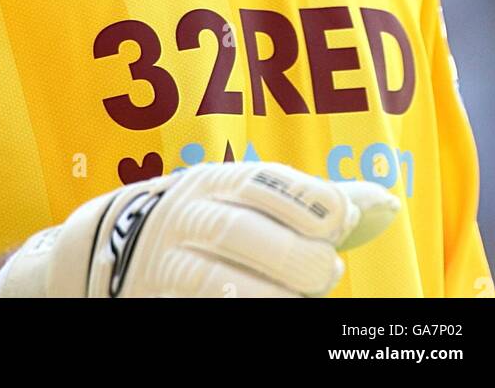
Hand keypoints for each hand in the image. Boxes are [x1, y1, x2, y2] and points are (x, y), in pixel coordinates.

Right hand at [0, 159, 399, 297]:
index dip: (307, 203)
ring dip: (270, 296)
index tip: (338, 222)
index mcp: (215, 181)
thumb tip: (388, 204)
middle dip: (296, 257)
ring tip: (297, 300)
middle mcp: (188, 216)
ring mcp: (166, 264)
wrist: (106, 246)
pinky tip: (256, 309)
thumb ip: (315, 204)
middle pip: (245, 235)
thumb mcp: (249, 199)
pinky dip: (233, 312)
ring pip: (220, 284)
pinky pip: (197, 310)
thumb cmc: (207, 219)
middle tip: (325, 272)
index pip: (264, 183)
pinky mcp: (154, 303)